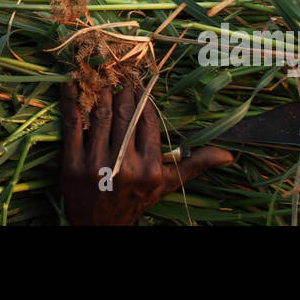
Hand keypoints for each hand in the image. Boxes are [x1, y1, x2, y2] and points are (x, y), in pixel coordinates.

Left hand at [60, 81, 232, 225]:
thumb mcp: (166, 185)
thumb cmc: (135, 200)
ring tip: (100, 75)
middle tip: (119, 72)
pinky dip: (71, 102)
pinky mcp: (72, 164)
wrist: (99, 227)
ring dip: (99, 91)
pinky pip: (72, 125)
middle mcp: (124, 165)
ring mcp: (95, 164)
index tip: (138, 81)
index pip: (147, 121)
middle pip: (124, 114)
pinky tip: (71, 84)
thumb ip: (194, 166)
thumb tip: (228, 155)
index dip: (142, 97)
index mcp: (149, 168)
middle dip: (122, 90)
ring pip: (100, 115)